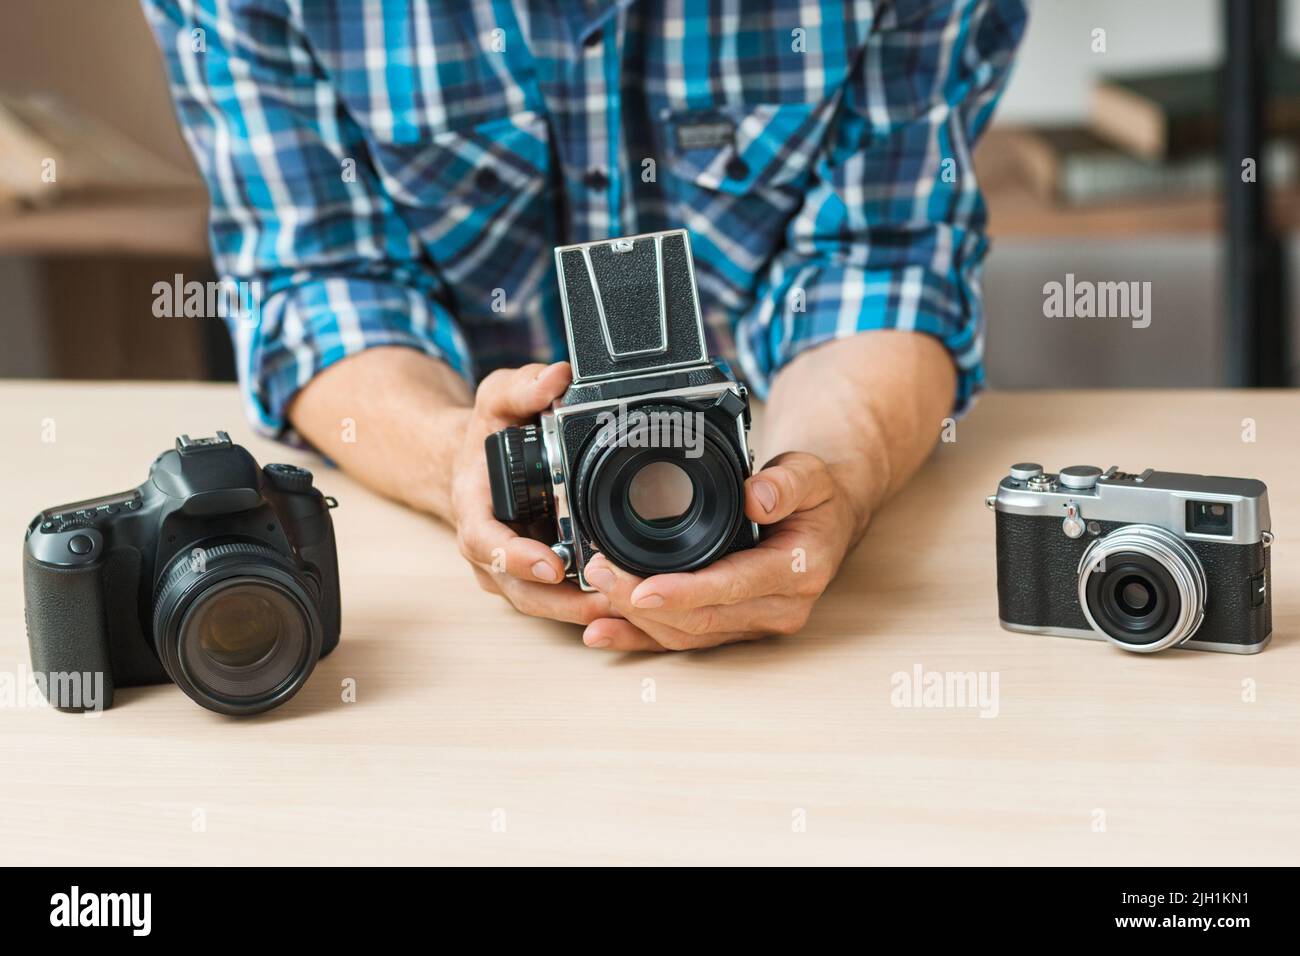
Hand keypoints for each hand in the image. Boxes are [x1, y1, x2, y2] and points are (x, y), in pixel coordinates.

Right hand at [450, 361, 614, 625]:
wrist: (473, 462)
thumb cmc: (486, 433)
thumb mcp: (497, 399)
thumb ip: (522, 386)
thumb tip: (557, 376)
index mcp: (475, 508)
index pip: (485, 542)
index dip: (515, 558)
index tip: (550, 564)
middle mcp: (489, 547)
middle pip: (518, 589)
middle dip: (560, 602)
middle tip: (608, 604)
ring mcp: (509, 568)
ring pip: (540, 602)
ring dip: (580, 611)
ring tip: (626, 610)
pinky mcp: (533, 577)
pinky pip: (557, 598)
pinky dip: (587, 604)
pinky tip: (624, 604)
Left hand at [579, 452, 861, 650]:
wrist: (826, 523)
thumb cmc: (814, 499)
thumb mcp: (809, 474)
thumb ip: (786, 483)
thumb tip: (756, 497)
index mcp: (796, 571)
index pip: (734, 586)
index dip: (686, 591)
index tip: (643, 587)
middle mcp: (778, 608)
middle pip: (702, 618)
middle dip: (645, 604)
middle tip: (601, 575)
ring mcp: (755, 624)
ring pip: (687, 636)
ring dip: (638, 621)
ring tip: (594, 596)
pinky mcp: (734, 629)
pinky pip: (683, 640)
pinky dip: (639, 638)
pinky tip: (603, 633)